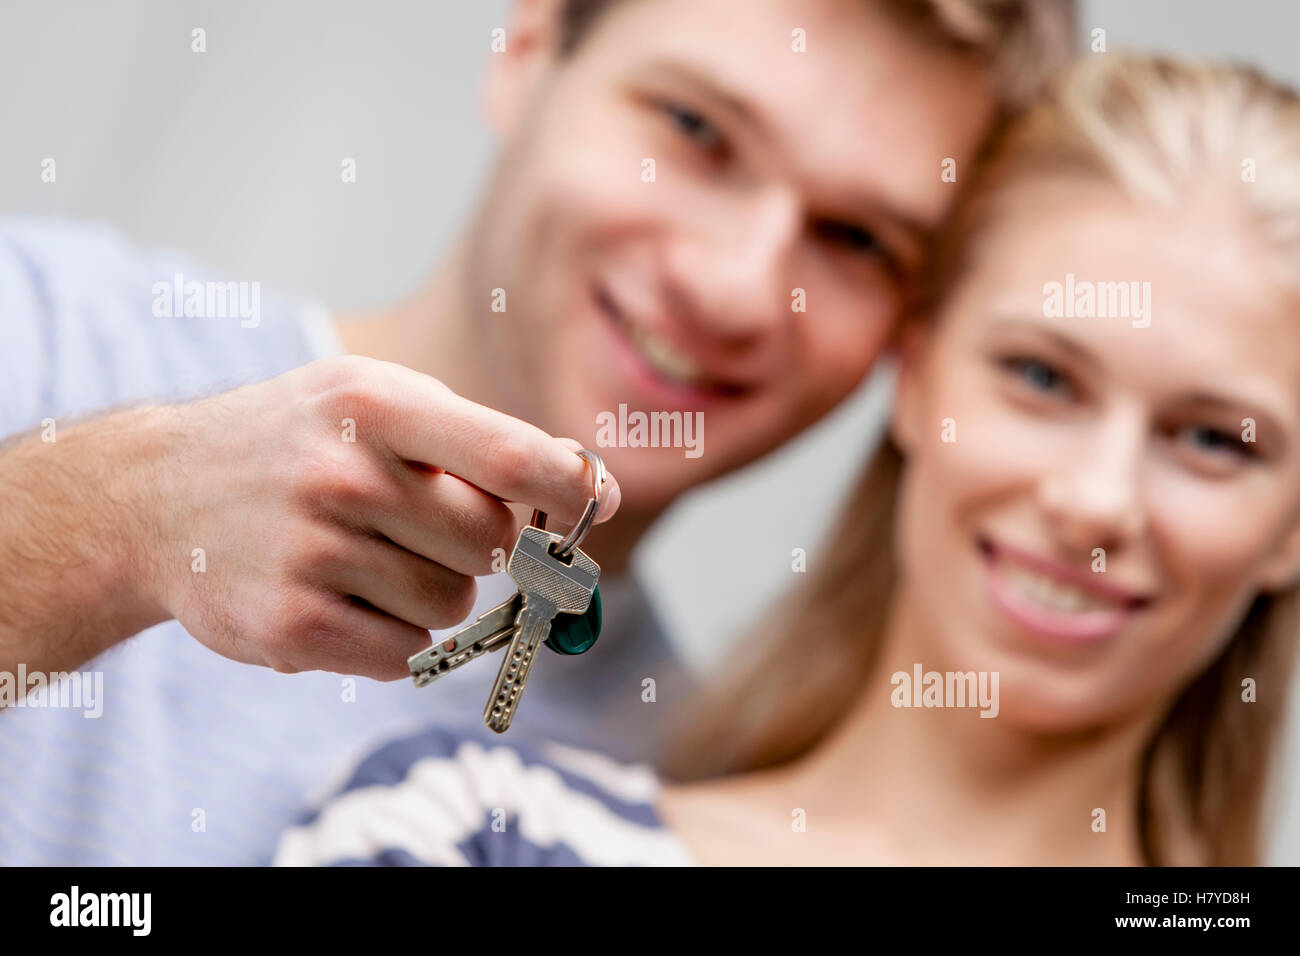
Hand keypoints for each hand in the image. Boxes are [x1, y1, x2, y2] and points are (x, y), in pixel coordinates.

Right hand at [143, 355, 618, 678]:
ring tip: (364, 556)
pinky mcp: (289, 624)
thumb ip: (477, 441)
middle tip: (420, 525)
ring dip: (430, 591)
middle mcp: (343, 474)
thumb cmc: (299, 443)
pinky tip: (341, 596)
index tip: (596, 503)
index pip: (512, 459)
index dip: (571, 490)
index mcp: (375, 404)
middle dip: (477, 544)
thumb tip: (588, 488)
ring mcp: (311, 552)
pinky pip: (404, 653)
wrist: (156, 496)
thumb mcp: (374, 403)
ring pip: (452, 603)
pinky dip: (392, 636)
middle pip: (491, 543)